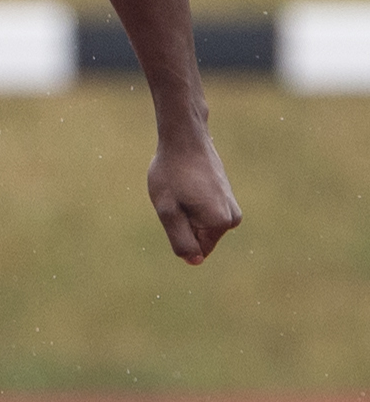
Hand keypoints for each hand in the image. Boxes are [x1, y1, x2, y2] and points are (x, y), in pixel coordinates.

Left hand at [149, 133, 240, 263]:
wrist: (185, 140)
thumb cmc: (171, 174)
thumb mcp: (167, 211)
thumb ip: (180, 240)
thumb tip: (195, 261)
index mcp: (220, 224)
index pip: (195, 250)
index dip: (177, 233)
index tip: (176, 209)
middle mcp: (232, 218)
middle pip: (199, 238)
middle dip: (182, 224)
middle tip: (177, 198)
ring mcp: (232, 207)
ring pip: (199, 225)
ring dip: (184, 213)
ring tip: (182, 190)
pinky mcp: (227, 198)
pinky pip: (202, 213)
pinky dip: (189, 203)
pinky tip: (188, 184)